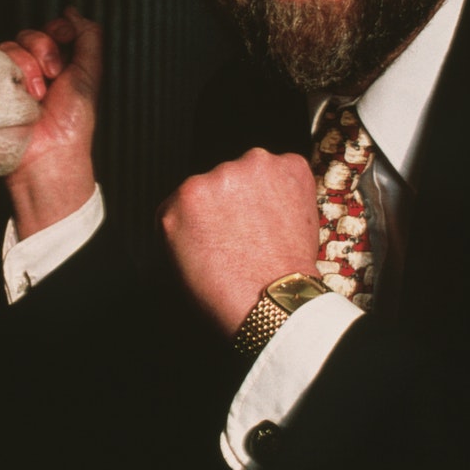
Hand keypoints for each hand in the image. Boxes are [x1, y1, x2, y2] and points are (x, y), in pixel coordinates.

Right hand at [0, 8, 100, 238]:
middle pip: (31, 34)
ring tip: (37, 95)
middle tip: (54, 74)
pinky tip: (22, 96)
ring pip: (12, 46)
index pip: (52, 30)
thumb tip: (75, 12)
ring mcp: (13, 79)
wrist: (49, 155)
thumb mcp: (89, 75)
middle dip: (44, 49)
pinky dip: (13, 74)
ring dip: (28, 66)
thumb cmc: (73, 123)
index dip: (57, 29)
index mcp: (61, 65)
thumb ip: (88, 39)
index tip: (65, 36)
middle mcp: (36, 69)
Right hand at [159, 148, 319, 335]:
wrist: (275, 302)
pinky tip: (287, 216)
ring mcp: (252, 168)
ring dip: (260, 191)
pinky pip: (288, 169)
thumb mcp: (178, 259)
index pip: (191, 193)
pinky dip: (290, 187)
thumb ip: (181, 222)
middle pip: (223, 179)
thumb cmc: (228, 292)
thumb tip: (198, 213)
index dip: (209, 213)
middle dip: (234, 200)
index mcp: (182, 199)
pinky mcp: (288, 166)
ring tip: (268, 227)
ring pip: (254, 172)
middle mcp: (214, 177)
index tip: (219, 228)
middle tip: (246, 232)